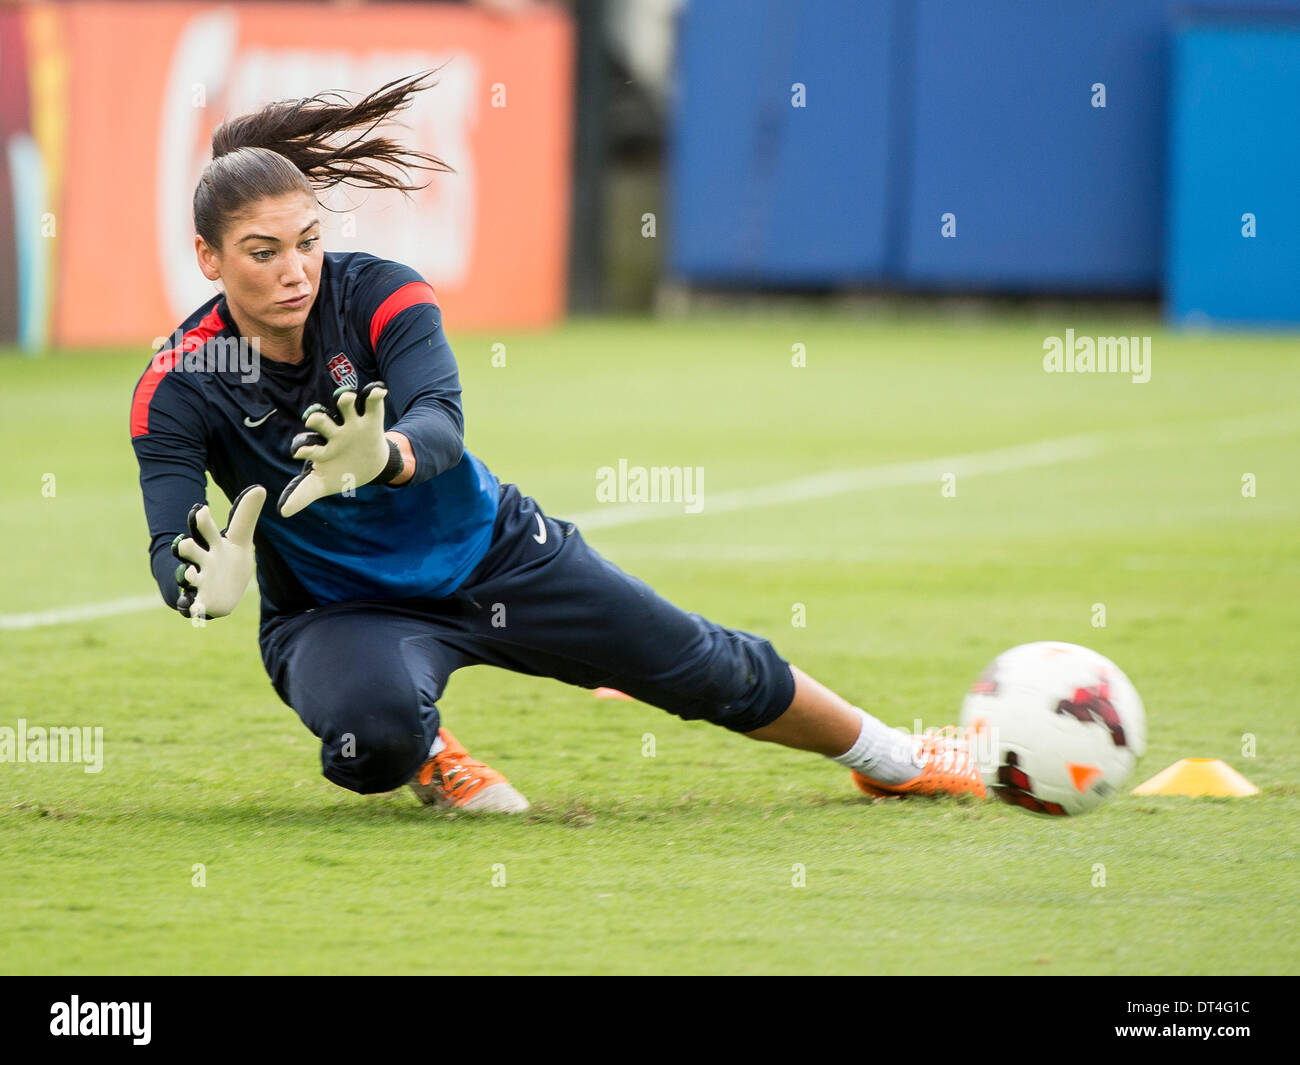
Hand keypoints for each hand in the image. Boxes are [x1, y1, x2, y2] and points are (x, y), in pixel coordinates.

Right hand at [172, 484, 265, 619]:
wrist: (218, 591)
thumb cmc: (227, 560)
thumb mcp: (240, 539)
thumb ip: (246, 515)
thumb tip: (260, 487)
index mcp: (211, 545)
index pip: (205, 529)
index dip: (201, 520)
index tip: (201, 508)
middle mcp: (200, 560)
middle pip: (189, 550)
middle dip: (186, 546)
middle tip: (185, 543)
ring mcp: (197, 581)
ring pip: (186, 575)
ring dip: (187, 575)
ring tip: (191, 573)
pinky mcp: (198, 600)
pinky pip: (190, 603)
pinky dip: (190, 605)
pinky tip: (193, 606)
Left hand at [278, 382, 397, 517]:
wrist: (370, 466)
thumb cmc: (342, 473)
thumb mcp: (324, 484)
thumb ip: (304, 495)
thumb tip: (284, 512)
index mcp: (321, 446)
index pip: (308, 443)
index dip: (304, 446)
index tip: (301, 453)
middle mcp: (334, 431)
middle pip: (322, 419)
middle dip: (317, 418)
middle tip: (313, 420)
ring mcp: (353, 423)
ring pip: (345, 405)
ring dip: (344, 399)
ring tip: (345, 398)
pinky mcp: (372, 419)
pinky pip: (371, 403)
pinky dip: (374, 394)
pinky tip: (378, 391)